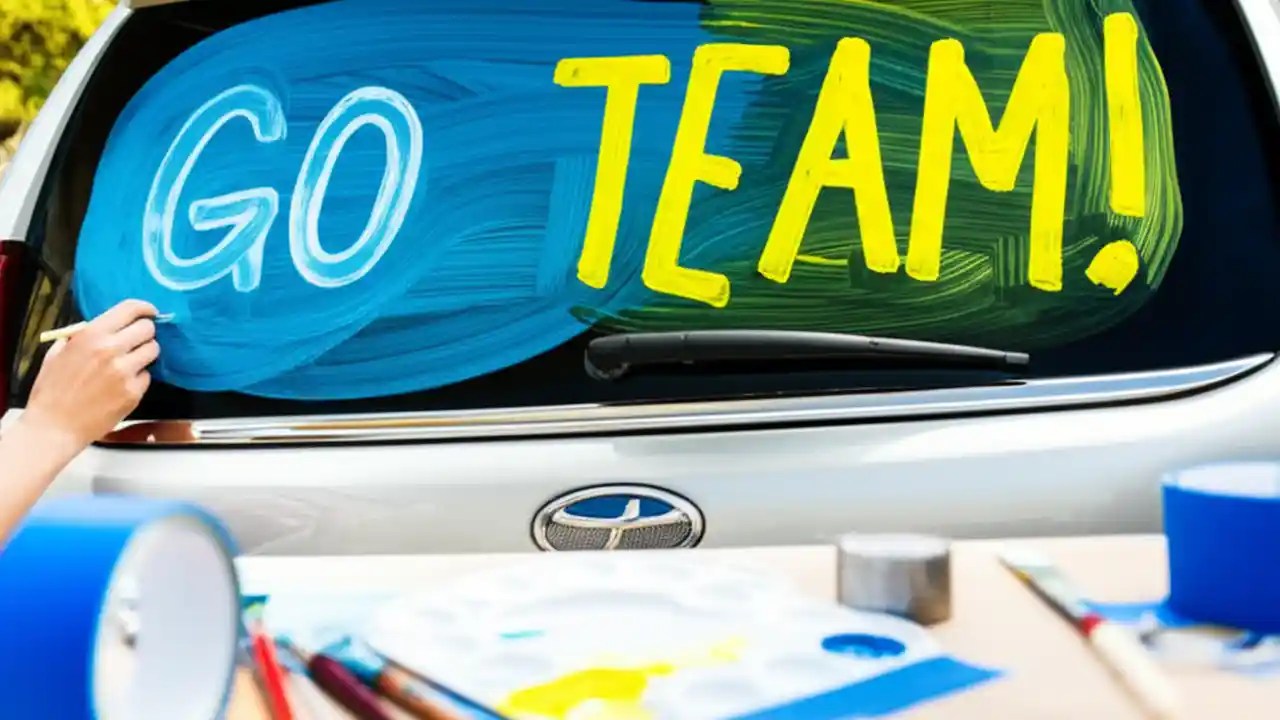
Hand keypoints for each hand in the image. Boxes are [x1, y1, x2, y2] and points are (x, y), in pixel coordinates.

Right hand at [20, 299, 160, 450]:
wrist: (54, 426)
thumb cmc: (52, 390)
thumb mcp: (59, 352)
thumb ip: (83, 336)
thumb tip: (105, 327)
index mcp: (91, 335)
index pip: (131, 309)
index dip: (145, 308)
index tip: (150, 312)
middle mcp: (111, 350)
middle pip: (148, 329)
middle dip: (144, 333)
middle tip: (136, 341)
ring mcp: (125, 372)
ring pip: (153, 351)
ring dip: (144, 354)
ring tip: (127, 363)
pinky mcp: (134, 392)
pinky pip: (147, 377)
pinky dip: (138, 378)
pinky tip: (121, 385)